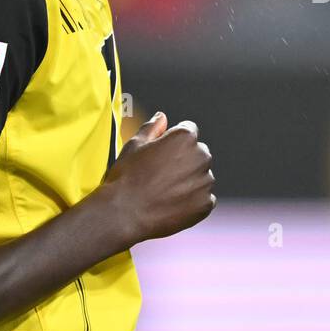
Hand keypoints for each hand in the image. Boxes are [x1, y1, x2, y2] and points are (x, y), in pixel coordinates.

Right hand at [101, 112, 215, 243]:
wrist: (124, 213)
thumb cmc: (127, 177)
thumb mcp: (135, 145)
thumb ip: (152, 127)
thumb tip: (162, 117)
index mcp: (185, 137)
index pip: (188, 130)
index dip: (173, 142)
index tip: (161, 155)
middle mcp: (200, 156)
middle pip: (198, 153)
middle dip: (185, 160)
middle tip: (160, 175)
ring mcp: (205, 181)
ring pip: (201, 176)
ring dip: (189, 181)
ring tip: (164, 192)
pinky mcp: (205, 204)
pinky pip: (203, 198)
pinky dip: (192, 201)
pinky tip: (172, 204)